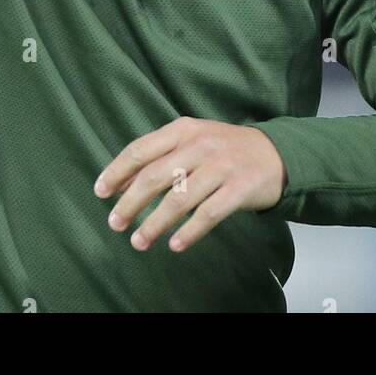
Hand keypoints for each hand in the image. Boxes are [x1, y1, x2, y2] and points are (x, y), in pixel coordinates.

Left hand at [93, 116, 287, 252]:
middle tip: (115, 224)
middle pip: (155, 176)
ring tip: (139, 242)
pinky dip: (189, 232)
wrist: (275, 153)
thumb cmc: (223, 150)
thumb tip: (120, 184)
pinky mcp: (240, 188)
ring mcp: (221, 165)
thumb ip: (158, 158)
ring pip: (179, 198)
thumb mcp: (191, 143)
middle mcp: (200, 144)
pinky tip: (175, 245)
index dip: (117, 172)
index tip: (100, 192)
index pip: (141, 149)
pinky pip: (209, 213)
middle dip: (130, 203)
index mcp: (183, 130)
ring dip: (155, 224)